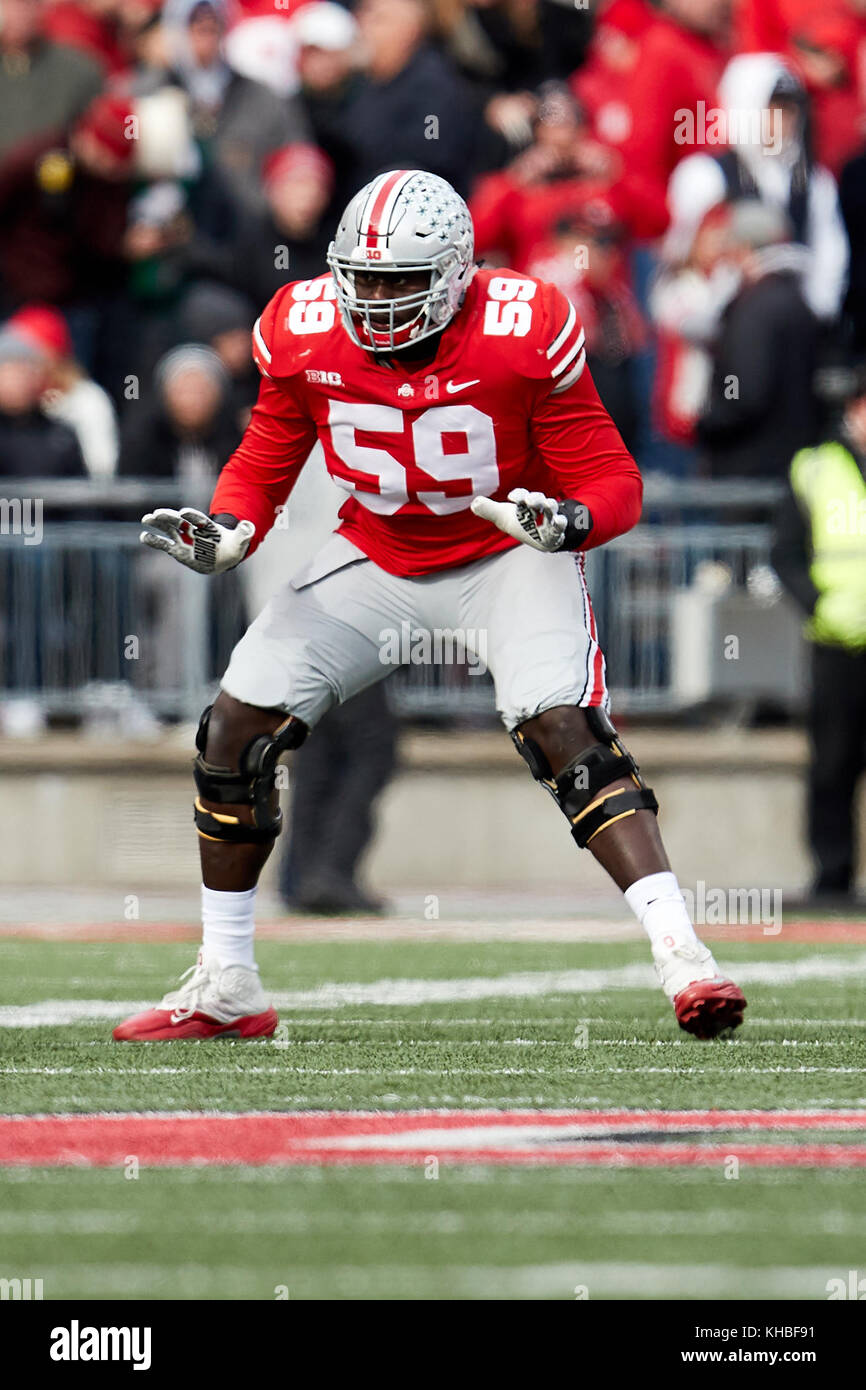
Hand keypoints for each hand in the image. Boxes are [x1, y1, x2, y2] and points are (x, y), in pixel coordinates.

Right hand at [140, 507, 254, 573]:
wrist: (222, 557)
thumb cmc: (231, 547)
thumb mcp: (240, 541)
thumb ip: (244, 533)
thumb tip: (250, 525)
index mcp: (208, 528)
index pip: (199, 520)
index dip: (193, 516)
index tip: (184, 513)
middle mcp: (193, 531)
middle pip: (180, 522)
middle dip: (169, 517)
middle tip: (158, 513)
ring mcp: (184, 539)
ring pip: (168, 529)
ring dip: (157, 524)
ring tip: (146, 519)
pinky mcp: (177, 549)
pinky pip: (163, 544)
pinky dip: (154, 540)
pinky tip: (144, 536)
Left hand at [471, 487, 567, 551]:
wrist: (543, 538)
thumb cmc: (522, 524)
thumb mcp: (504, 518)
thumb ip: (490, 511)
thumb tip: (474, 503)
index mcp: (524, 503)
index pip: (522, 495)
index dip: (518, 495)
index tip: (510, 498)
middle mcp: (538, 507)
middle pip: (538, 498)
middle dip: (534, 498)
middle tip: (529, 501)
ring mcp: (549, 517)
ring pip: (551, 507)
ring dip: (549, 506)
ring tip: (546, 506)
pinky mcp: (557, 530)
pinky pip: (561, 525)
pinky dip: (560, 522)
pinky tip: (558, 521)